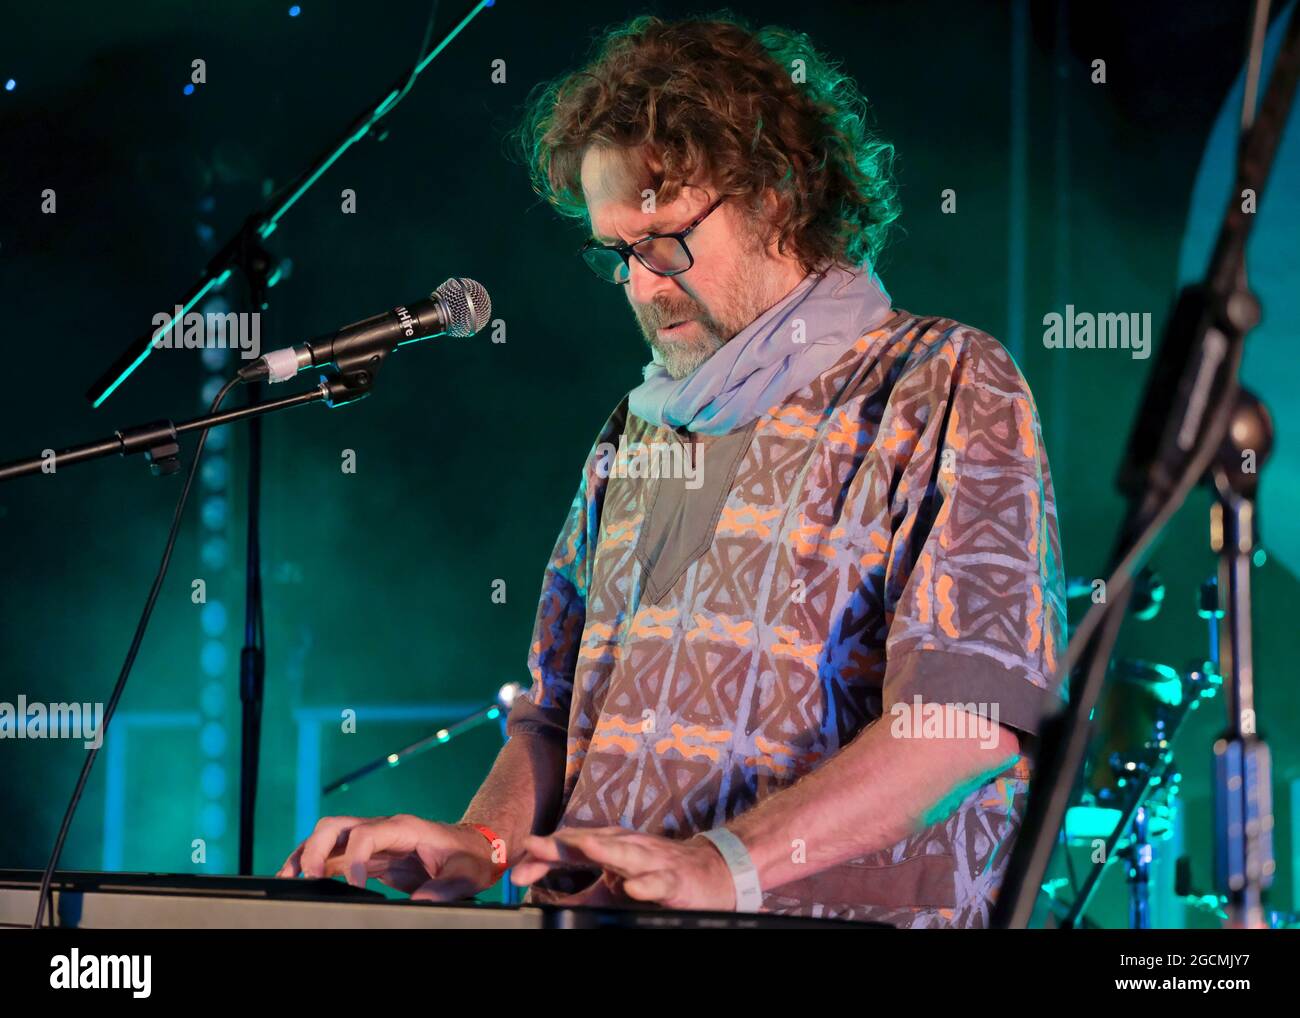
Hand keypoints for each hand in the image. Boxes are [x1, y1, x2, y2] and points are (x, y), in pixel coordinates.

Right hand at [276, 814, 501, 900]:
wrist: (476, 848)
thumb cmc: (471, 858)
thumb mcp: (465, 875)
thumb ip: (442, 889)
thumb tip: (417, 903)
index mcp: (405, 828)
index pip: (368, 833)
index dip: (355, 859)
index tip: (355, 887)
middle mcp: (384, 829)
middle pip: (338, 826)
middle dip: (316, 848)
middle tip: (310, 878)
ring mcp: (374, 841)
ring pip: (329, 838)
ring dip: (306, 854)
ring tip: (288, 879)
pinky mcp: (370, 856)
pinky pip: (335, 856)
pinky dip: (314, 865)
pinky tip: (299, 880)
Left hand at [510, 826, 737, 910]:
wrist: (709, 871)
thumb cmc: (657, 873)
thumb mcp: (615, 884)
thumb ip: (582, 892)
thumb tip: (545, 903)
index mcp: (610, 847)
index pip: (570, 848)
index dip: (543, 856)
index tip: (517, 871)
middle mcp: (627, 846)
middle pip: (589, 843)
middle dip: (560, 846)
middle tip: (532, 849)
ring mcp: (651, 859)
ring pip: (624, 852)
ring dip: (602, 849)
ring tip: (581, 846)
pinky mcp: (674, 878)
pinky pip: (658, 881)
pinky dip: (645, 884)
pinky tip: (632, 888)